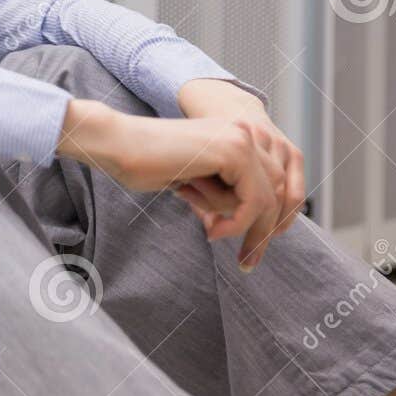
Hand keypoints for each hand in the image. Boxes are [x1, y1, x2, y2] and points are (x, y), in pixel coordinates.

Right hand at [54, 93, 301, 271]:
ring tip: (210, 230)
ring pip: (268, 199)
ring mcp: (242, 140)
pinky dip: (237, 223)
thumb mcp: (194, 183)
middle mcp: (245, 132)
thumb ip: (222, 193)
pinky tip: (211, 230)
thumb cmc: (142, 164)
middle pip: (279, 192)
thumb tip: (247, 220)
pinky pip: (254, 201)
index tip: (249, 250)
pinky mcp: (234, 152)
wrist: (116, 144)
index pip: (271, 184)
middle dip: (263, 231)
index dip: (264, 221)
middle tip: (247, 262)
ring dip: (243, 225)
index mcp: (237, 136)